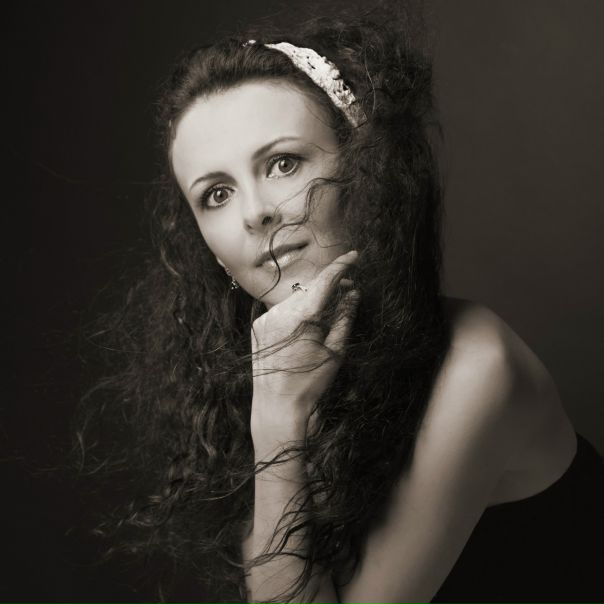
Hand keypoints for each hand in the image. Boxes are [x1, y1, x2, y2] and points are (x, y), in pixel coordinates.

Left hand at [250, 250, 359, 441]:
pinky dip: (297, 311)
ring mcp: (265, 319)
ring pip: (296, 298)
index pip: (324, 282)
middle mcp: (279, 313)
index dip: (341, 267)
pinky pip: (282, 310)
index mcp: (300, 317)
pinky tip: (306, 326)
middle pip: (310, 289)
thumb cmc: (309, 383)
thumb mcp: (335, 350)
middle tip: (348, 291)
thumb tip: (354, 293)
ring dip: (312, 300)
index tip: (354, 256)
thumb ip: (344, 317)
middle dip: (329, 287)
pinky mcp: (258, 327)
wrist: (277, 406)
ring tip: (327, 314)